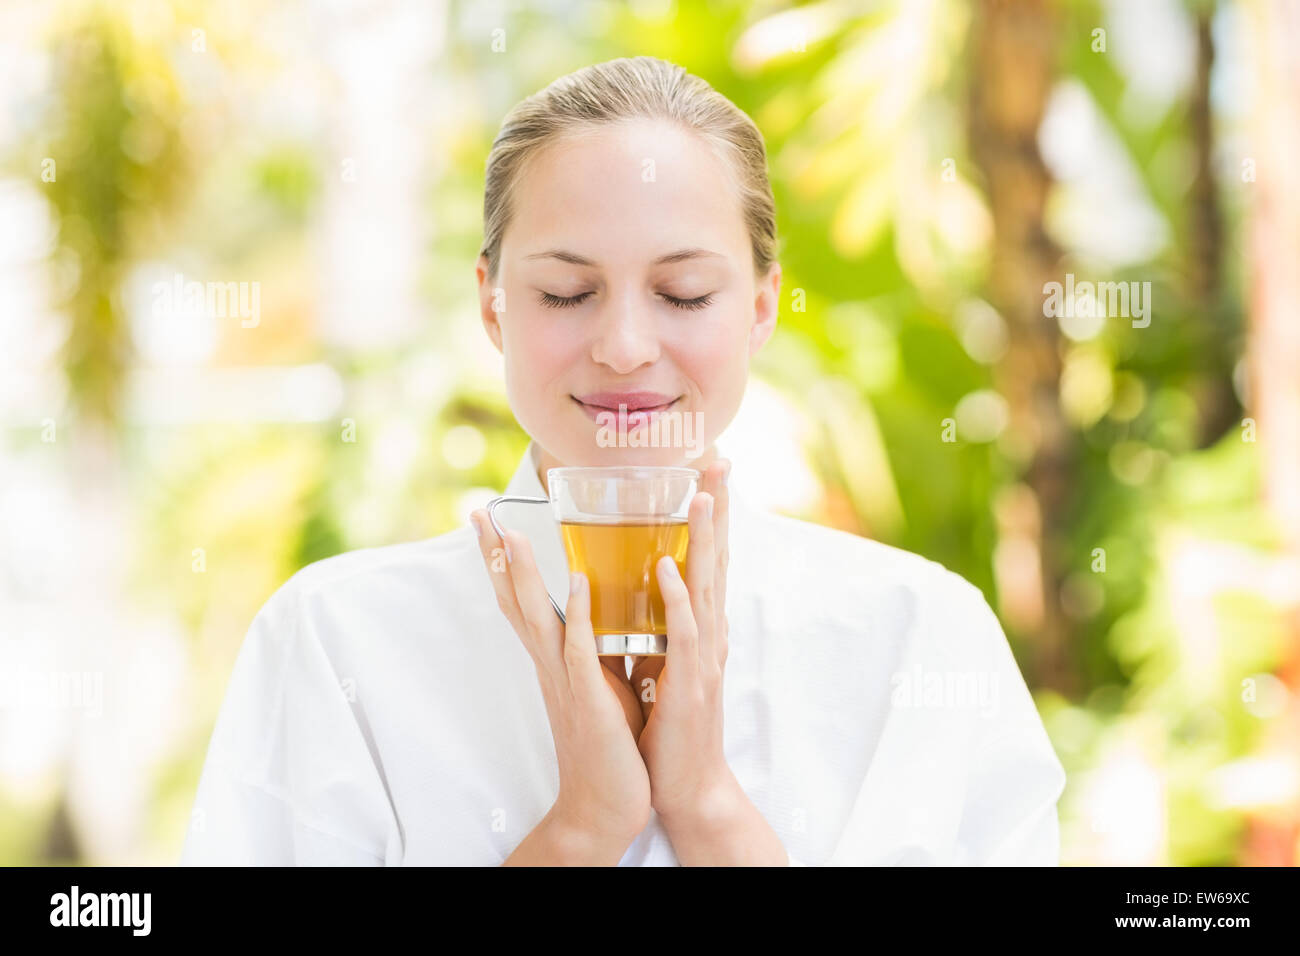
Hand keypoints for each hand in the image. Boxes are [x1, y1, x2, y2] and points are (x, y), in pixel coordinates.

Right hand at [471, 510, 650, 846]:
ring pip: (538, 618)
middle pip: (516, 600)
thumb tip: (607, 611)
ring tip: (512, 533)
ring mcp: (566, 681)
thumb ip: (598, 648)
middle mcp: (551, 665)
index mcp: (556, 660)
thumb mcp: (604, 684)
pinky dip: (579, 614)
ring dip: (525, 575)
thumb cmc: (609, 747)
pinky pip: (581, 650)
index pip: (523, 600)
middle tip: (478, 513)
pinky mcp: (589, 699)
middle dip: (498, 556)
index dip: (507, 561)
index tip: (492, 521)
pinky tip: (578, 581)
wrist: (603, 809)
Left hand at [630, 458, 731, 819]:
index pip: (707, 559)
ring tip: (700, 496)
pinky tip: (668, 567)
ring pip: (705, 587)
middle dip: (718, 510)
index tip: (706, 471)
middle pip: (716, 560)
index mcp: (700, 628)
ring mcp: (704, 659)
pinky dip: (677, 598)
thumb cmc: (671, 727)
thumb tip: (645, 590)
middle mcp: (709, 635)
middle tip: (719, 461)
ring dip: (704, 540)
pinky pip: (684, 634)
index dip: (709, 515)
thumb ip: (661, 626)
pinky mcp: (690, 684)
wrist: (687, 788)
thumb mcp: (664, 665)